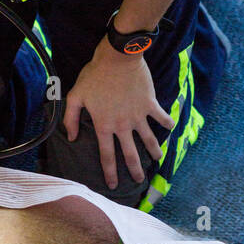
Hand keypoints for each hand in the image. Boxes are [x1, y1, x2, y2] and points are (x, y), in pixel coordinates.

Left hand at [63, 37, 175, 188]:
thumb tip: (72, 137)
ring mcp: (138, 115)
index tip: (113, 186)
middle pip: (130, 154)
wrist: (118, 58)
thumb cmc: (94, 75)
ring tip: (158, 159)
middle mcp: (123, 125)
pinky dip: (168, 122)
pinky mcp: (150, 104)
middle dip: (135, 170)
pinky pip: (161, 117)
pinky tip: (171, 127)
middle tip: (139, 180)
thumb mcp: (75, 96)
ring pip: (149, 139)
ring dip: (154, 151)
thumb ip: (71, 119)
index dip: (110, 172)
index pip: (106, 156)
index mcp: (104, 126)